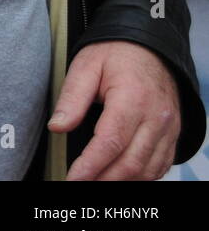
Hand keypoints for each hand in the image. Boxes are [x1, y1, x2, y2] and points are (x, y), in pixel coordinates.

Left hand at [49, 41, 180, 179]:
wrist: (148, 44)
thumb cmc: (114, 53)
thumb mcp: (86, 66)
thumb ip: (72, 98)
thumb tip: (57, 127)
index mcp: (132, 99)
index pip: (110, 143)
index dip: (90, 166)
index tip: (72, 179)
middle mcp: (156, 117)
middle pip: (131, 162)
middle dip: (103, 180)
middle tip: (79, 185)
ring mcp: (168, 127)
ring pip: (148, 169)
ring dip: (122, 182)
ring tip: (95, 184)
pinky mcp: (172, 133)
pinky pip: (161, 164)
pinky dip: (142, 176)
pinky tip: (121, 177)